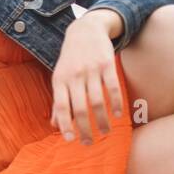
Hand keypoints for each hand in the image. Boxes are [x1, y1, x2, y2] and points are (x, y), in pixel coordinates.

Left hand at [51, 10, 123, 145]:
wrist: (84, 30)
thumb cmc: (70, 60)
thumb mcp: (59, 77)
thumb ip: (58, 100)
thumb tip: (55, 125)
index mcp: (59, 81)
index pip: (60, 106)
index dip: (65, 124)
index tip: (70, 139)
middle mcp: (74, 76)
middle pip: (80, 108)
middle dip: (85, 128)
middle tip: (90, 142)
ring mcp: (91, 70)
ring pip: (97, 101)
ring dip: (102, 120)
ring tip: (105, 132)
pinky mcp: (107, 65)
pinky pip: (113, 88)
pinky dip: (116, 103)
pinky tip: (118, 115)